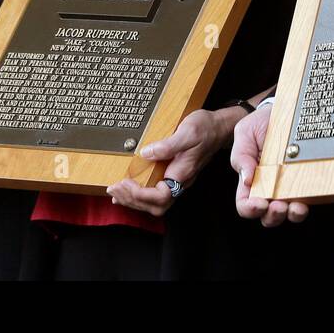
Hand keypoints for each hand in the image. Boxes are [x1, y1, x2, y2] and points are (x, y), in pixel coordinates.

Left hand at [108, 107, 236, 216]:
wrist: (219, 127)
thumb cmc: (206, 128)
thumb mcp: (187, 132)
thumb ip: (167, 145)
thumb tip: (145, 153)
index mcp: (182, 173)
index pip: (160, 197)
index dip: (140, 194)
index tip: (124, 183)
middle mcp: (180, 181)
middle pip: (155, 206)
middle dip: (132, 200)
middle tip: (114, 188)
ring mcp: (177, 179)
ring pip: (154, 203)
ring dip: (133, 200)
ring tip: (115, 191)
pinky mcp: (173, 175)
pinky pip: (155, 193)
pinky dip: (138, 194)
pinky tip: (126, 190)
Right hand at [230, 104, 308, 226]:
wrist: (284, 109)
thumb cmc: (261, 123)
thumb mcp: (244, 133)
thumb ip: (241, 155)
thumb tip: (246, 179)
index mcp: (250, 180)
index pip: (245, 204)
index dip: (249, 209)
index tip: (258, 203)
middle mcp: (270, 188)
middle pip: (268, 216)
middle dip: (273, 216)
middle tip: (278, 206)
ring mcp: (290, 186)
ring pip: (290, 213)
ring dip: (293, 214)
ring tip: (296, 206)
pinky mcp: (307, 180)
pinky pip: (310, 197)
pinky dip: (311, 201)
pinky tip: (311, 195)